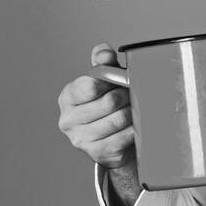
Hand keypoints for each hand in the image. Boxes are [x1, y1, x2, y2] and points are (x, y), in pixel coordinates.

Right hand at [56, 42, 136, 169]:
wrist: (114, 143)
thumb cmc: (109, 107)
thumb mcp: (105, 82)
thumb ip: (103, 64)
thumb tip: (103, 51)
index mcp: (67, 98)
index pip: (90, 85)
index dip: (111, 81)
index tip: (122, 80)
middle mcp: (68, 120)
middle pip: (108, 102)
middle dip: (127, 96)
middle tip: (136, 94)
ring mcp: (80, 139)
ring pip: (118, 119)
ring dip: (133, 112)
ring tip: (137, 108)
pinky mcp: (97, 154)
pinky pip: (123, 137)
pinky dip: (135, 129)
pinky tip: (138, 125)